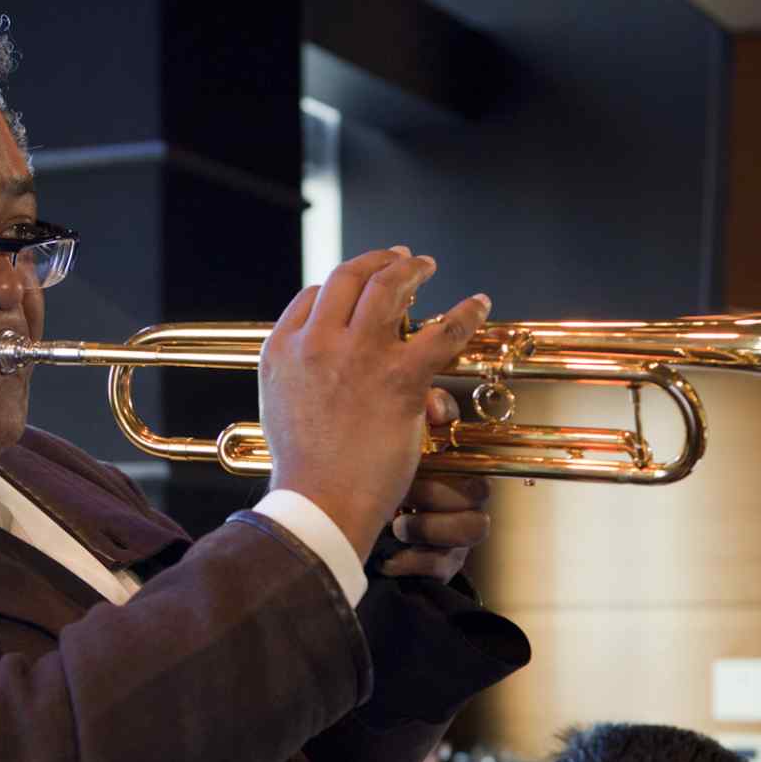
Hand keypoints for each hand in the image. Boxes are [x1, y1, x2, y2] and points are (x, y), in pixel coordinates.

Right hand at [258, 247, 491, 558]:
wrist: (319, 503)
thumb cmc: (305, 470)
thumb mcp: (281, 408)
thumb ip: (300, 375)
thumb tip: (330, 364)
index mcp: (283, 350)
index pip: (313, 297)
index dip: (341, 287)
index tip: (359, 288)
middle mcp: (316, 342)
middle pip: (349, 278)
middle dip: (376, 261)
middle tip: (398, 258)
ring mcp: (358, 356)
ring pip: (388, 288)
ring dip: (411, 269)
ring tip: (425, 265)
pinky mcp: (399, 378)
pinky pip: (441, 333)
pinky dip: (466, 313)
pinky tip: (479, 302)